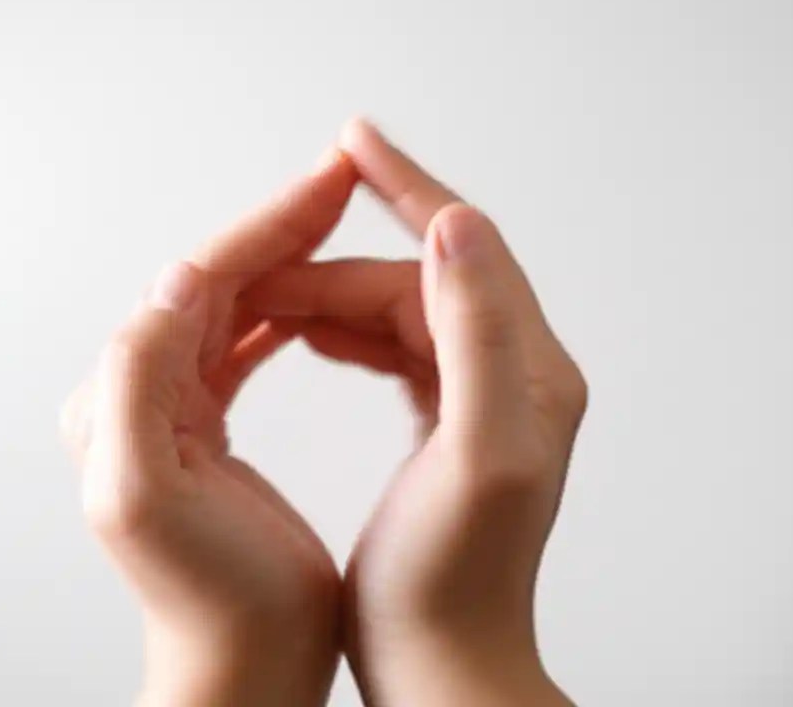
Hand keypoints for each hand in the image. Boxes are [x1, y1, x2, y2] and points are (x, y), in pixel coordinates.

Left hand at [60, 154, 358, 706]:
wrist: (239, 665)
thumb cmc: (208, 599)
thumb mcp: (146, 497)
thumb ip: (139, 380)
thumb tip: (176, 278)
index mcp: (120, 399)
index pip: (196, 283)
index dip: (269, 226)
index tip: (333, 182)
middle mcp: (136, 392)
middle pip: (215, 281)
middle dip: (283, 228)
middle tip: (346, 179)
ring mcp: (170, 408)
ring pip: (232, 305)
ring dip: (287, 258)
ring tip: (342, 219)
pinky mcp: (204, 427)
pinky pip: (242, 343)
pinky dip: (283, 309)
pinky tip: (315, 296)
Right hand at [246, 120, 586, 705]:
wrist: (442, 666)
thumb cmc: (449, 582)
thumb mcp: (476, 452)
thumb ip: (475, 332)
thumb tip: (455, 222)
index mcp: (530, 371)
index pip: (467, 248)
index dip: (407, 187)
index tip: (349, 138)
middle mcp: (516, 376)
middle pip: (422, 279)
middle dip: (340, 260)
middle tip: (262, 263)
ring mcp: (482, 401)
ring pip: (401, 311)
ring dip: (335, 294)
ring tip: (267, 295)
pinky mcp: (448, 428)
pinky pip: (394, 350)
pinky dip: (346, 331)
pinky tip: (304, 332)